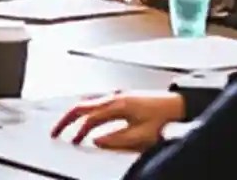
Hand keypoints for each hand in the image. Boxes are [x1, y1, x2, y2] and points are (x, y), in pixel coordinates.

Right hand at [51, 91, 185, 150]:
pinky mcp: (124, 98)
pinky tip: (90, 118)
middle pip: (82, 105)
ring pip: (89, 102)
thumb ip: (116, 139)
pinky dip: (88, 111)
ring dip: (77, 115)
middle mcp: (115, 97)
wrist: (180, 105)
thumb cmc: (165, 118)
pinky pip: (98, 102)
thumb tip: (96, 141)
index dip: (75, 130)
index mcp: (117, 105)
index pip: (88, 118)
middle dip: (67, 118)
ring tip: (70, 128)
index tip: (66, 140)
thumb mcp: (141, 135)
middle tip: (56, 130)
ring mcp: (119, 95)